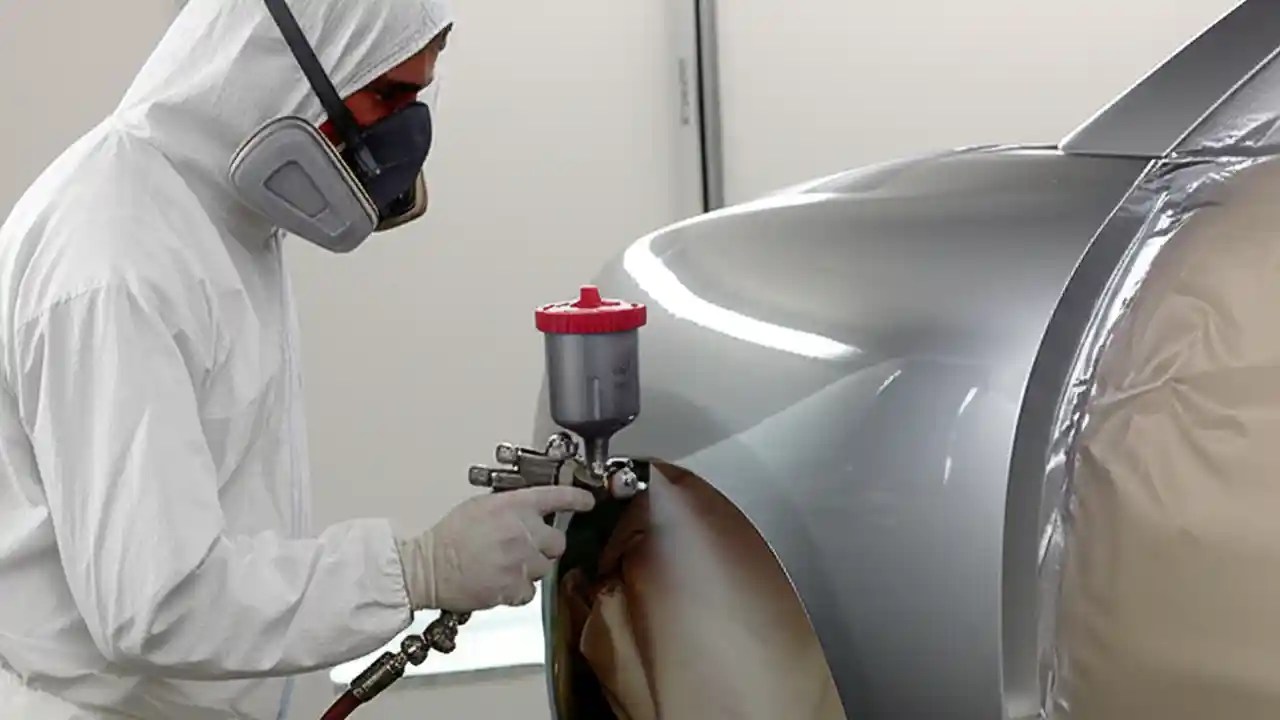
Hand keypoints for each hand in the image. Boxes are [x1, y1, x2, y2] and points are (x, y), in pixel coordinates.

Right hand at [397, 486, 595, 611]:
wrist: (428, 567)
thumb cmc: (449, 536)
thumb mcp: (480, 506)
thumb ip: (510, 507)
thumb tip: (527, 512)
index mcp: (514, 506)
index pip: (557, 497)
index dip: (577, 499)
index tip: (588, 502)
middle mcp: (523, 531)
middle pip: (557, 541)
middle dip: (545, 546)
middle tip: (525, 549)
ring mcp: (521, 561)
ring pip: (544, 568)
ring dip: (530, 569)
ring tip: (505, 567)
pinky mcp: (514, 587)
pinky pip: (530, 591)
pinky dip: (518, 590)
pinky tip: (500, 583)